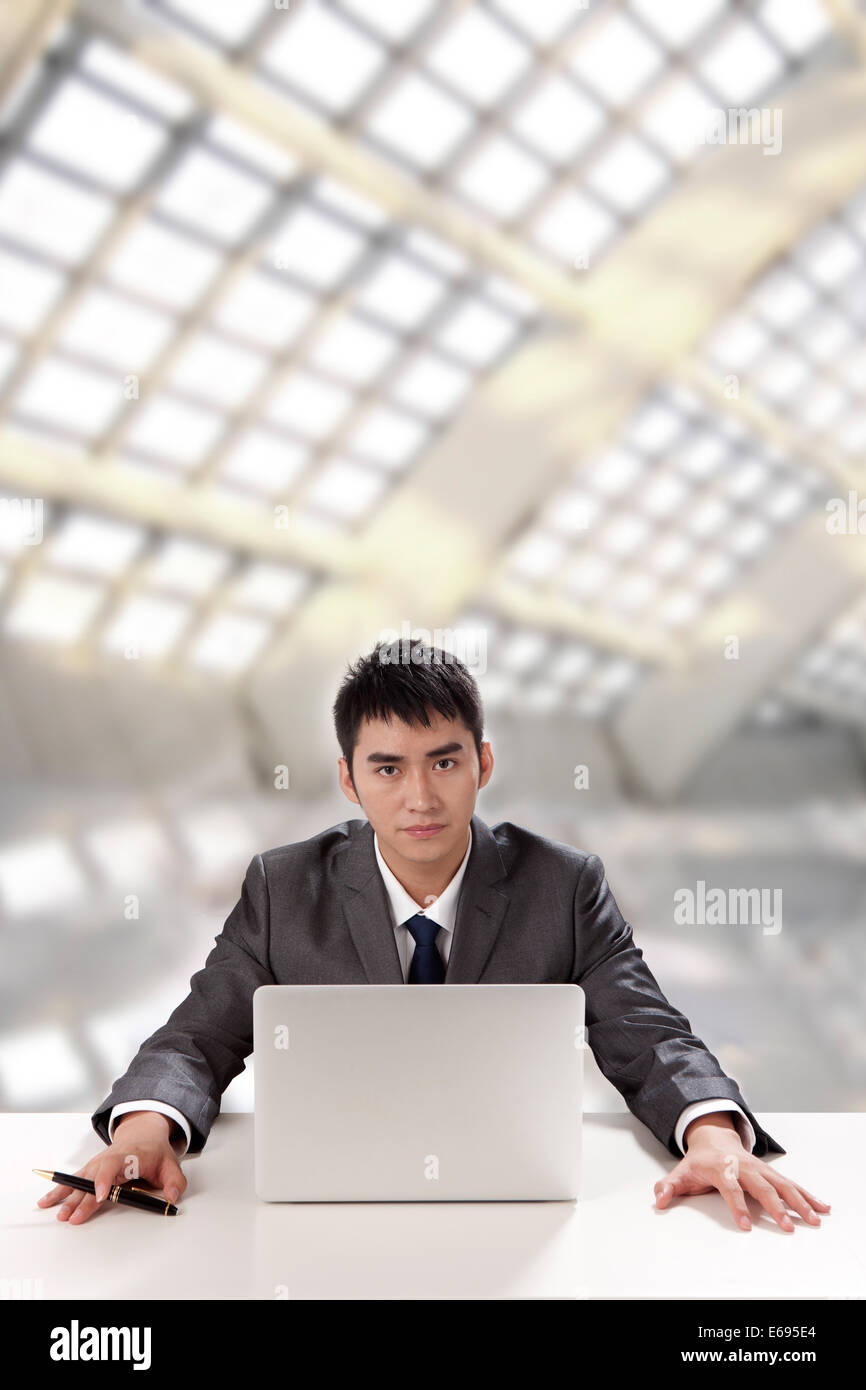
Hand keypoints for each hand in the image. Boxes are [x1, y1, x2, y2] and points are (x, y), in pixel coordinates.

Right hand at [36, 1111, 186, 1224]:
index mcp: (128, 1155)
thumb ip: (175, 1181)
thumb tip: (173, 1197)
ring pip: (80, 1180)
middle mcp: (108, 1158)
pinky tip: (47, 1201)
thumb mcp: (171, 1164)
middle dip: (83, 1199)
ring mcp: (97, 1164)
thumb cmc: (155, 1152)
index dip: (105, 1180)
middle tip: (74, 1218)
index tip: (100, 1195)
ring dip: (67, 1196)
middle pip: (93, 1178)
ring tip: (58, 1213)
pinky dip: (60, 1190)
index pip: (114, 1166)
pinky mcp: (90, 1170)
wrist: (143, 1134)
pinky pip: (74, 1180)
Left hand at [653, 1114, 830, 1231]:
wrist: (714, 1137)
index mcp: (722, 1168)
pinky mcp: (771, 1172)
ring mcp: (760, 1169)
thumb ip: (668, 1186)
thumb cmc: (699, 1160)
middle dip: (776, 1207)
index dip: (738, 1206)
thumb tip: (658, 1199)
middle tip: (788, 1227)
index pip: (731, 1188)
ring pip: (782, 1185)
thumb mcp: (681, 1172)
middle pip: (763, 1187)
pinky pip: (791, 1184)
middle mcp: (745, 1167)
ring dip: (799, 1202)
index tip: (746, 1226)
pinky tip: (822, 1207)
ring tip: (814, 1219)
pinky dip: (807, 1195)